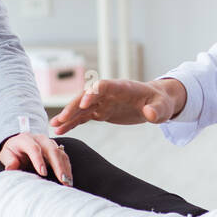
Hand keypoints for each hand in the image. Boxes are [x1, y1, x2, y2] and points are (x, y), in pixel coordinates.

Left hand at [0, 131, 72, 184]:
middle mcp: (40, 139)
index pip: (34, 148)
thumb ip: (9, 161)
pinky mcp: (56, 149)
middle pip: (52, 150)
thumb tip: (11, 167)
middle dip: (58, 165)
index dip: (39, 160)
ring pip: (60, 153)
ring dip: (65, 168)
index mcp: (26, 139)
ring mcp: (50, 143)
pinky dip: (67, 168)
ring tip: (68, 182)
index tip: (43, 173)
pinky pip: (64, 157)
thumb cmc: (13, 152)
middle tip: (62, 179)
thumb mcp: (6, 155)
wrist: (19, 145)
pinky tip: (69, 179)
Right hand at [49, 78, 184, 134]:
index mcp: (123, 88)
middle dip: (74, 106)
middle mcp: (109, 93)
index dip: (94, 92)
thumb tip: (150, 114)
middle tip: (62, 118)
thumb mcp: (162, 108)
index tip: (84, 104)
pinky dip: (73, 122)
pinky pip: (84, 116)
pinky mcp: (102, 111)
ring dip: (68, 115)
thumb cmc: (160, 102)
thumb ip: (156, 111)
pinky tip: (61, 130)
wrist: (157, 102)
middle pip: (87, 96)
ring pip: (82, 107)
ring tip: (54, 126)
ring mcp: (104, 102)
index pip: (104, 86)